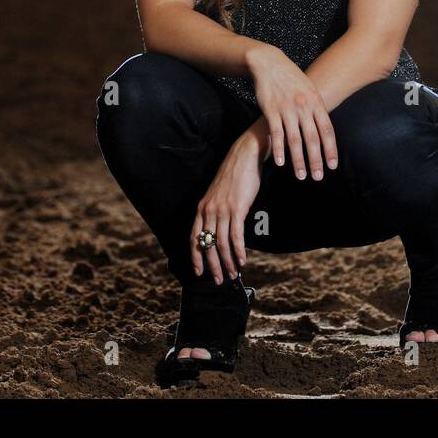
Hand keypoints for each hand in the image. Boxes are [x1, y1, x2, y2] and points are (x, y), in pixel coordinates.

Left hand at [190, 127, 263, 282]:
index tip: (199, 272)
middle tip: (219, 281)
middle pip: (207, 245)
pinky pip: (236, 235)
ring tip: (233, 274)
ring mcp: (222, 209)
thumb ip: (216, 212)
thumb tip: (220, 232)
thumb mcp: (218, 195)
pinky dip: (238, 250)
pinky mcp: (237, 208)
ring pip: (222, 243)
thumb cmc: (234, 176)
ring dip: (227, 262)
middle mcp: (209, 210)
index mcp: (202, 208)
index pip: (194, 238)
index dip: (195, 257)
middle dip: (213, 266)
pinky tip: (242, 260)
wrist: (244, 156)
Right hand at [246, 44, 337, 180]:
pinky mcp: (271, 110)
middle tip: (318, 177)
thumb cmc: (291, 78)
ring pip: (295, 139)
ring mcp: (287, 108)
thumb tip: (325, 127)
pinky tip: (281, 162)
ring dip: (298, 160)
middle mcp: (303, 106)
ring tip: (301, 176)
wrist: (269, 63)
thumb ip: (317, 108)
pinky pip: (276, 133)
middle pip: (312, 138)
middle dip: (316, 160)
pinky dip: (279, 149)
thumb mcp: (309, 89)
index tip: (332, 166)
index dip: (330, 149)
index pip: (327, 130)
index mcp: (316, 102)